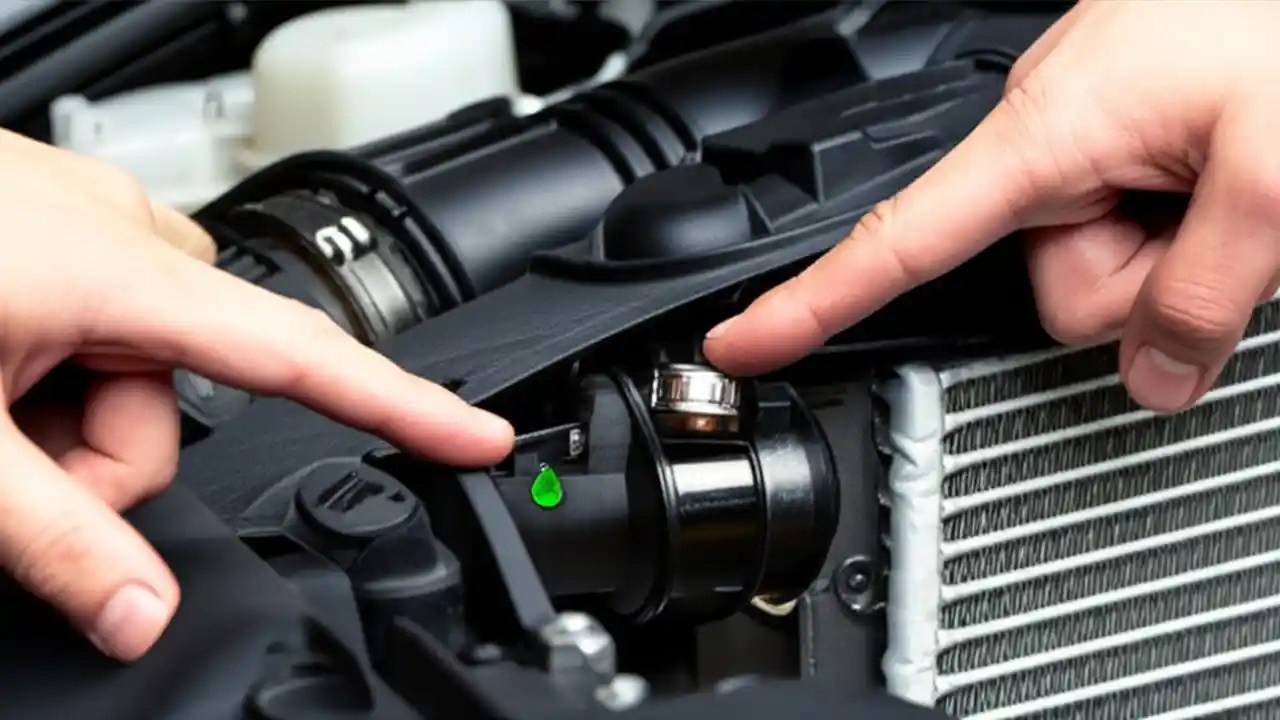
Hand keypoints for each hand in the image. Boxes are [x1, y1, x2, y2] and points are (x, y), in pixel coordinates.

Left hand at [0, 130, 513, 661]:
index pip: (300, 357)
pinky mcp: (44, 216)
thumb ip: (55, 538)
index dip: (402, 407)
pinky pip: (101, 309)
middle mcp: (116, 226)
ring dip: (69, 409)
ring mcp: (77, 216)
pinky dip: (54, 360)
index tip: (477, 439)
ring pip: (136, 357)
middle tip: (8, 460)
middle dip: (106, 452)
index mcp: (113, 270)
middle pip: (185, 388)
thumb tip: (141, 615)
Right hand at [704, 0, 1279, 412]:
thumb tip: (1153, 376)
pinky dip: (1180, 224)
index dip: (810, 303)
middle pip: (1050, 288)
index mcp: (1047, 129)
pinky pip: (1121, 226)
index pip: (898, 242)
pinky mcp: (1114, 140)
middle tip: (1220, 229)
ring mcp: (1081, 138)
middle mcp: (1047, 133)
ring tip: (1227, 188)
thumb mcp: (1273, 175)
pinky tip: (1220, 177)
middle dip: (1138, 286)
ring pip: (1095, 269)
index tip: (740, 342)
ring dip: (1172, 253)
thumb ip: (1202, 298)